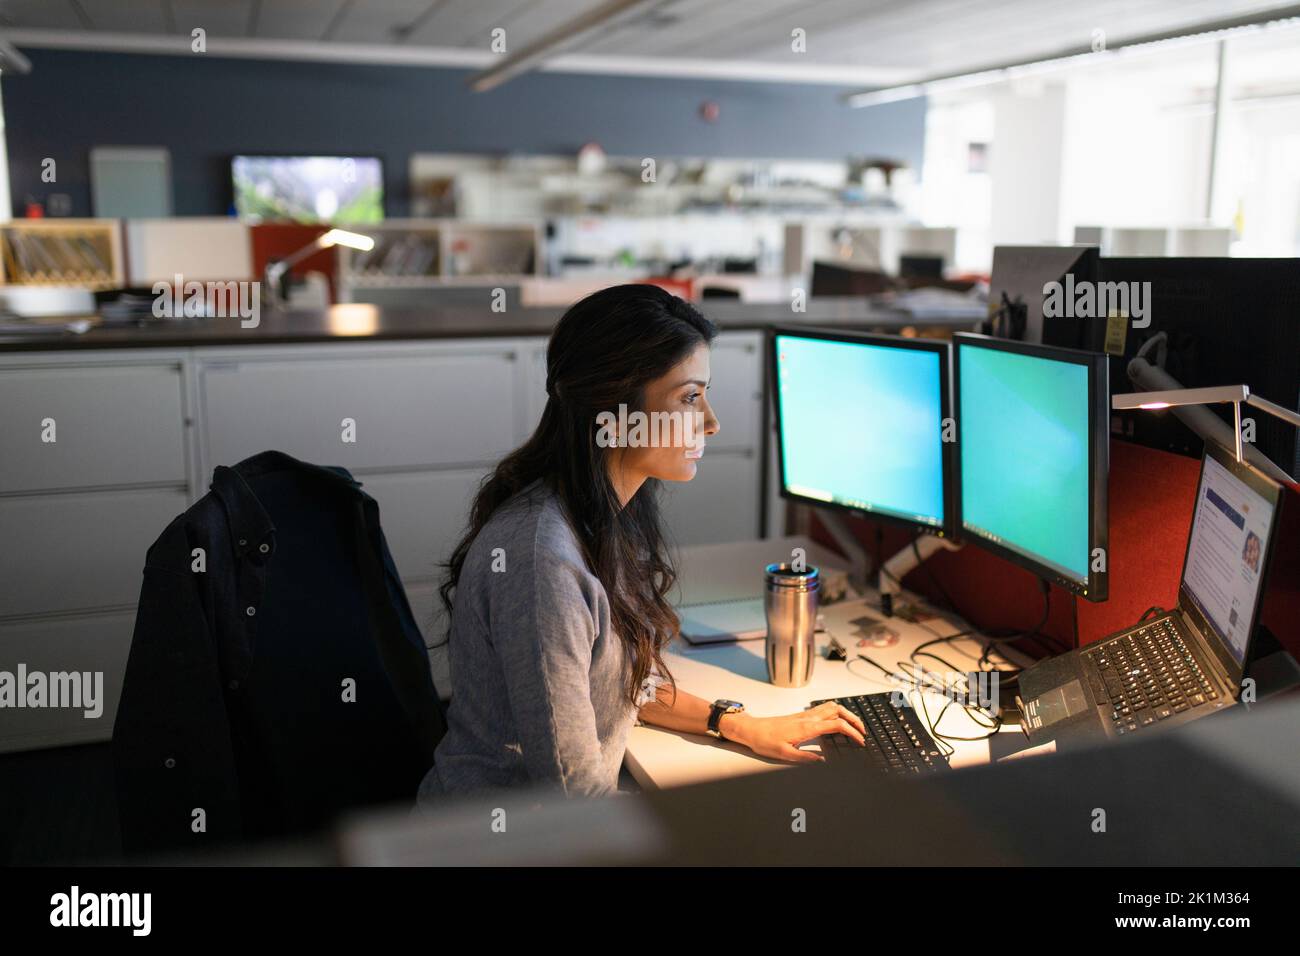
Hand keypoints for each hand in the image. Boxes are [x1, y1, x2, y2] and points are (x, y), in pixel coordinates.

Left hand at [720, 702, 866, 763]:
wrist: (751, 730)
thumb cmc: (764, 741)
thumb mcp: (784, 754)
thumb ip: (805, 759)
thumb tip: (823, 761)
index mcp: (807, 727)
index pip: (837, 725)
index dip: (852, 732)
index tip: (860, 741)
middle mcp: (808, 718)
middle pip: (838, 710)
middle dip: (854, 719)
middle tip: (863, 731)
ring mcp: (804, 715)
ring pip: (831, 707)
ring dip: (845, 713)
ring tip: (853, 726)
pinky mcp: (800, 716)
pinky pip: (822, 710)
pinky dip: (835, 714)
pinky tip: (835, 723)